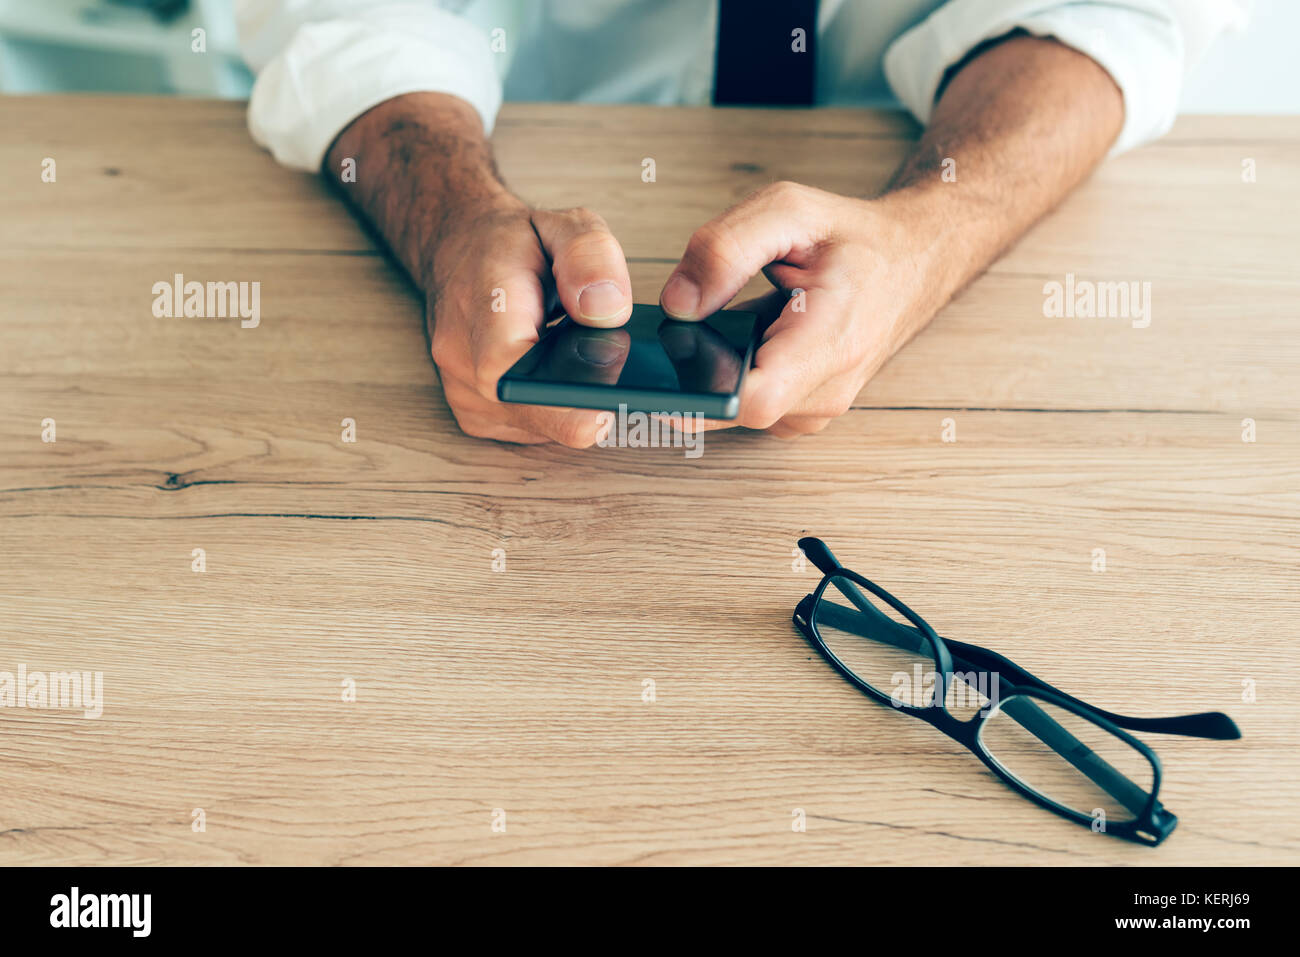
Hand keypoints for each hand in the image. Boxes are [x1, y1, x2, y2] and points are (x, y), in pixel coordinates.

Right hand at [427, 197, 634, 444]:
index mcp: (482, 306)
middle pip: (540, 412)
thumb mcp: (564, 223)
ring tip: (569, 354)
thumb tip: (607, 311)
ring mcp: (465, 395)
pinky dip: (552, 406)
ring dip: (569, 400)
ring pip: (542, 426)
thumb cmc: (513, 242)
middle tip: (606, 358)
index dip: (567, 397)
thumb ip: (590, 257)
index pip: (511, 372)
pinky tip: (554, 371)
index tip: (608, 393)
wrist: (458, 251)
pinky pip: (530, 428)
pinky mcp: (475, 416)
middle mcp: (462, 360)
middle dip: (586, 396)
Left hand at [658, 181, 936, 437]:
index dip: (700, 392)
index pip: (752, 401)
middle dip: (703, 365)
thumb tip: (677, 304)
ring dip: (724, 366)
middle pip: (731, 407)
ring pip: (736, 407)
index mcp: (832, 342)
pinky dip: (741, 370)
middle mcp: (827, 389)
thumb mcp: (790, 210)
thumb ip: (726, 249)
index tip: (671, 364)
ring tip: (749, 317)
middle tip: (707, 316)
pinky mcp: (804, 411)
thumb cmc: (859, 239)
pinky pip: (752, 402)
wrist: (915, 262)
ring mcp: (817, 408)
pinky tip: (755, 336)